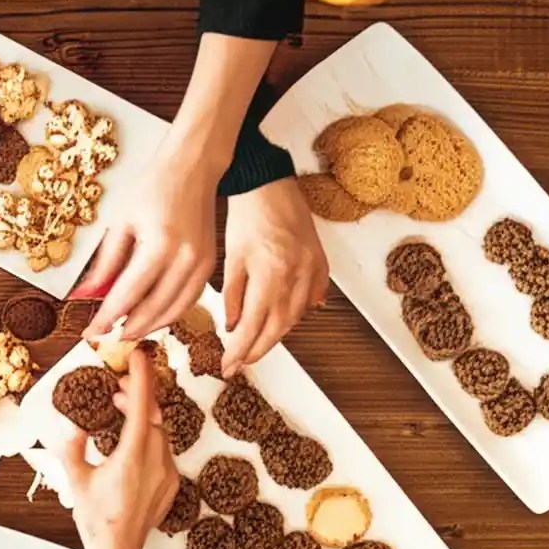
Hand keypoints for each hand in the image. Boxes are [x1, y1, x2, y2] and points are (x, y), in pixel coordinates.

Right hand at [59, 350, 180, 548]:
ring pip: (161, 431)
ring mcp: (167, 473)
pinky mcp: (172, 484)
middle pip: (154, 414)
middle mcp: (155, 461)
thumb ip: (71, 449)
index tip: (140, 356)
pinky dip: (150, 438)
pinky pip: (164, 450)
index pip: (143, 406)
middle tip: (117, 390)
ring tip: (122, 414)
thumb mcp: (76, 480)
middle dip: (138, 396)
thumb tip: (70, 427)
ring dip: (144, 418)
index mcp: (132, 456)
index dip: (142, 377)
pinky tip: (132, 445)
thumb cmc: (96, 519)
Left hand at [72, 140, 218, 340]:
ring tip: (125, 331)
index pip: (127, 295)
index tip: (90, 331)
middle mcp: (185, 259)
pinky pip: (189, 301)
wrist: (193, 167)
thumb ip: (106, 262)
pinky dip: (169, 314)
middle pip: (152, 310)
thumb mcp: (122, 221)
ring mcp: (201, 264)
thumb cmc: (155, 186)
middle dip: (126, 329)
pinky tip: (151, 317)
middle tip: (105, 337)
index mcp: (159, 244)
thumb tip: (87, 294)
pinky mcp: (209, 265)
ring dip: (148, 326)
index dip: (106, 318)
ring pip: (173, 311)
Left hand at [221, 176, 328, 376]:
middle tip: (241, 362)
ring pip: (296, 316)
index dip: (240, 352)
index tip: (229, 366)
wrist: (268, 182)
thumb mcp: (230, 258)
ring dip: (276, 334)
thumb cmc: (246, 214)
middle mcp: (296, 276)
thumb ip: (231, 296)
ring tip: (257, 345)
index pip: (253, 328)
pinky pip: (312, 297)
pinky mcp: (320, 261)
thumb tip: (232, 327)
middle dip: (257, 349)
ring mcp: (312, 269)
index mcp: (270, 276)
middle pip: (278, 328)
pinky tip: (286, 320)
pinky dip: (298, 312)